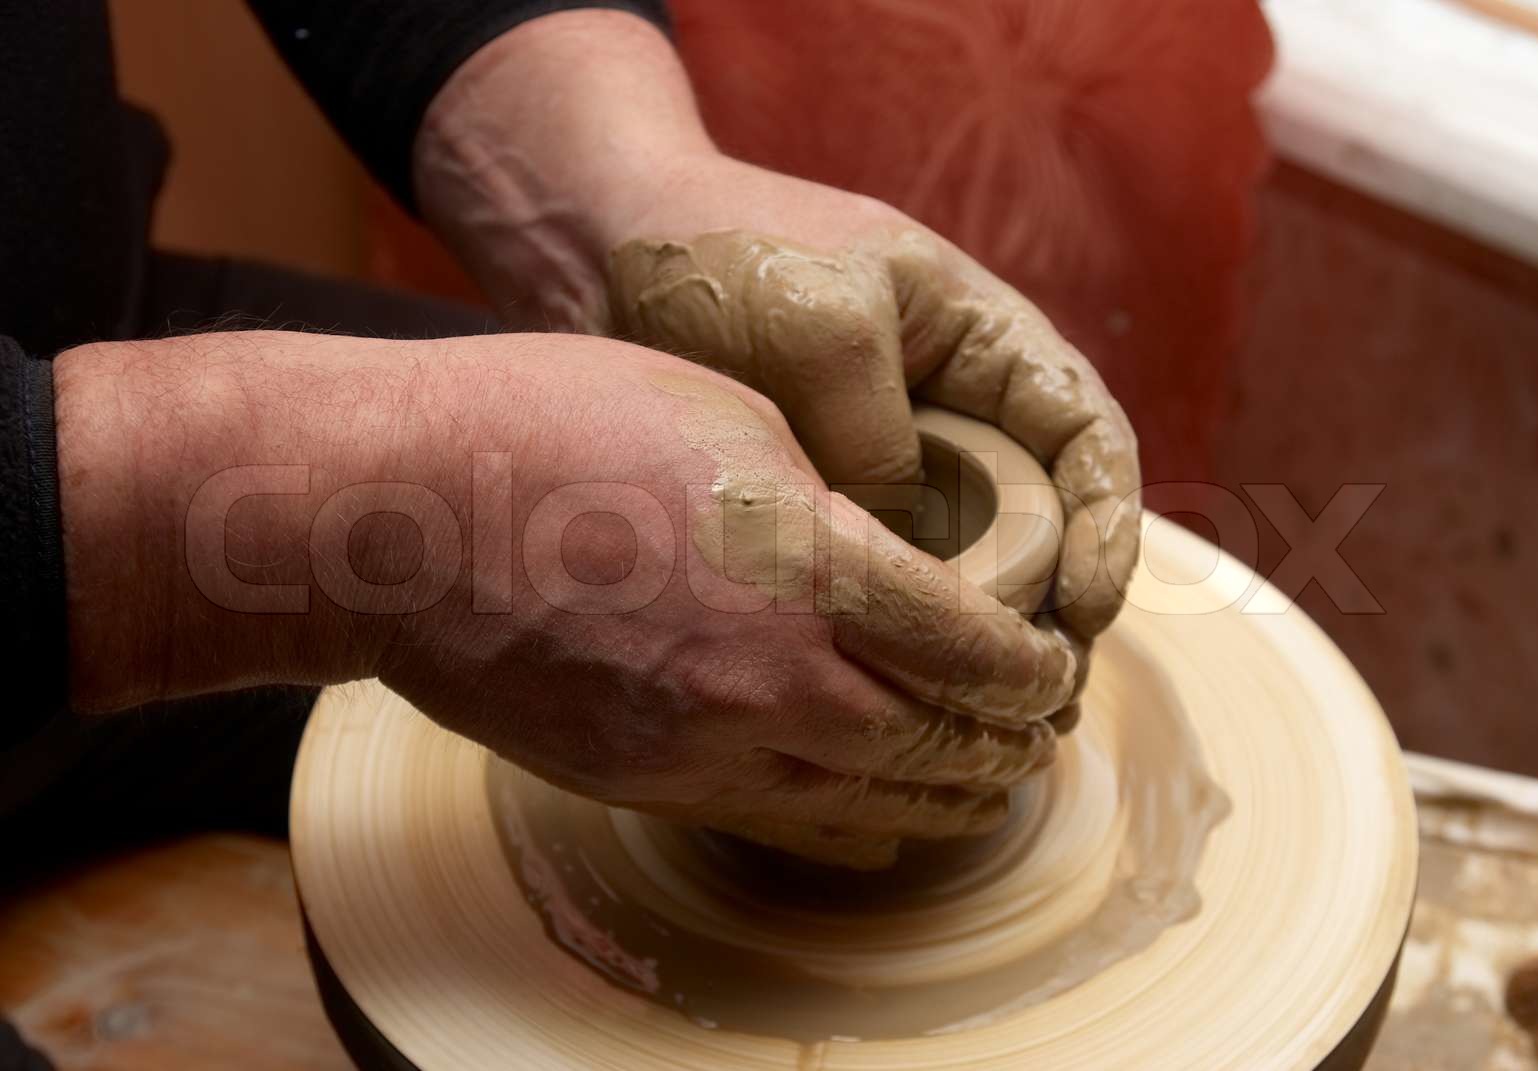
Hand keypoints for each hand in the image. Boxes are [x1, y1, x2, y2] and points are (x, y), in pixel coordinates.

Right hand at [55, 332, 1075, 866]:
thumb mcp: (729, 414)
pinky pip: (782, 825)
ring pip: (871, 801)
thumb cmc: (552, 430)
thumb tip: (878, 559)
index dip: (1030, 664)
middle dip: (1006, 742)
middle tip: (1035, 732)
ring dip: (944, 796)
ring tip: (982, 784)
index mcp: (810, 562)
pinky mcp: (646, 780)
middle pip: (940, 740)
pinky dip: (854, 825)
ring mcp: (705, 743)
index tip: (1048, 663)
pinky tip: (880, 816)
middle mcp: (774, 674)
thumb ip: (827, 504)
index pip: (973, 645)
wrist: (400, 519)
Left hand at [414, 12, 1139, 701]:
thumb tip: (911, 564)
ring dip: (981, 635)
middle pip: (1043, 519)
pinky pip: (886, 576)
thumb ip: (881, 447)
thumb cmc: (726, 258)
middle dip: (1054, 608)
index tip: (1087, 609)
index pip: (1087, 438)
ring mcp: (893, 459)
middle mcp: (953, 408)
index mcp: (984, 342)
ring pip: (968, 561)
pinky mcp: (830, 502)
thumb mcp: (821, 336)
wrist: (607, 248)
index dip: (1108, 526)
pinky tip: (885, 684)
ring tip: (975, 714)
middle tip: (1037, 695)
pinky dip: (896, 629)